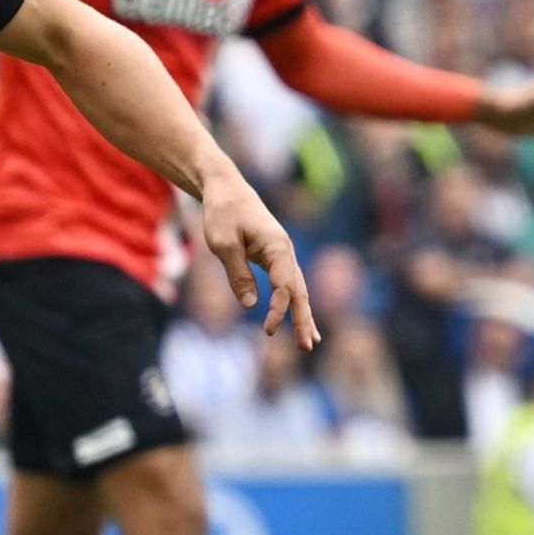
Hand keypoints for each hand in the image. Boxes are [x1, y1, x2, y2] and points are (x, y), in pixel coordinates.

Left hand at [201, 172, 315, 346]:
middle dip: (304, 319)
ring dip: (303, 314)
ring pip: (297, 288)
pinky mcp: (274, 255)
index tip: (269, 331)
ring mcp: (282, 253)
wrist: (225, 188)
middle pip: (300, 290)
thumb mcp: (223, 244)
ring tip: (311, 341)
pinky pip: (288, 282)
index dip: (280, 311)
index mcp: (276, 247)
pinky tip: (298, 318)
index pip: (285, 287)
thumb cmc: (222, 213)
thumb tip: (251, 305)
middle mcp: (285, 251)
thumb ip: (238, 274)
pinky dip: (294, 301)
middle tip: (308, 346)